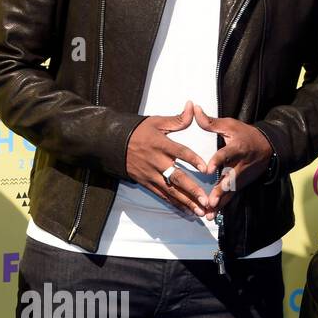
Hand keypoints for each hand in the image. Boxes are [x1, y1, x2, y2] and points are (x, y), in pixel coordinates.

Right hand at [125, 100, 212, 217]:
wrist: (112, 143)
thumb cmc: (138, 131)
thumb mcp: (156, 122)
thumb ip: (177, 119)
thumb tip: (191, 106)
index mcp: (161, 144)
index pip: (180, 152)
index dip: (193, 160)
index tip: (206, 169)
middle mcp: (156, 161)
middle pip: (176, 177)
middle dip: (192, 190)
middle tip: (205, 200)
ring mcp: (150, 173)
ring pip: (170, 190)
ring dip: (185, 201)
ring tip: (199, 211)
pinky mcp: (145, 181)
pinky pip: (161, 194)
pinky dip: (174, 203)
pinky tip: (186, 210)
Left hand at [193, 104, 272, 218]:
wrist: (269, 147)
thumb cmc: (245, 134)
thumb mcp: (230, 125)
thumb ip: (210, 122)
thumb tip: (194, 108)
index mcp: (238, 148)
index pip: (227, 154)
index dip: (218, 161)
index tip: (208, 168)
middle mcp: (241, 165)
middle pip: (230, 179)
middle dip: (220, 190)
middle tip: (210, 200)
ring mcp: (243, 177)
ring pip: (231, 191)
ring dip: (220, 202)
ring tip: (209, 212)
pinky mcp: (242, 184)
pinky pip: (231, 196)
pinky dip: (222, 205)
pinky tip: (211, 215)